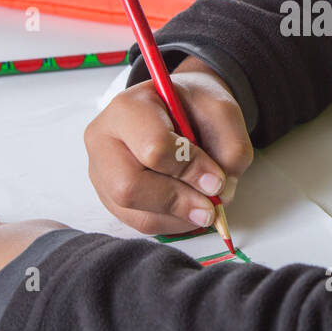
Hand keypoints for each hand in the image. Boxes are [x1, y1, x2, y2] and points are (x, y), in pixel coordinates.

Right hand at [85, 55, 253, 235]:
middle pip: (129, 186)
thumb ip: (231, 148)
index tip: (217, 179)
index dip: (190, 169)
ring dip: (179, 217)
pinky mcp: (109, 197)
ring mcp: (101, 172)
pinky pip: (139, 223)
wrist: (175, 109)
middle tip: (211, 207)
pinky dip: (172, 223)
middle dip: (178, 201)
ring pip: (134, 212)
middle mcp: (103, 140)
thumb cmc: (194, 107)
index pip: (152, 147)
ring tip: (205, 208)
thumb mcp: (222, 112)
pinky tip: (189, 210)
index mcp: (128, 107)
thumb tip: (220, 194)